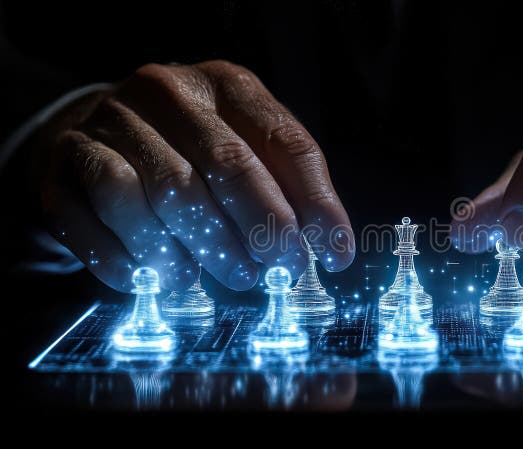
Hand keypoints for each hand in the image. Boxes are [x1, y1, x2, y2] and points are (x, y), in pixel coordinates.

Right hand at [37, 61, 353, 291]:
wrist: (91, 130)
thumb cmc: (186, 148)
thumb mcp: (242, 145)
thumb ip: (283, 185)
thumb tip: (328, 247)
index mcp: (225, 84)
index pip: (285, 141)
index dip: (318, 203)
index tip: (335, 254)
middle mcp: (166, 92)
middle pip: (227, 165)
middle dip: (263, 228)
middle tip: (279, 272)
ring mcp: (109, 123)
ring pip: (166, 193)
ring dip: (204, 248)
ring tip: (227, 276)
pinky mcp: (67, 162)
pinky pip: (102, 215)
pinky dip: (137, 257)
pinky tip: (160, 279)